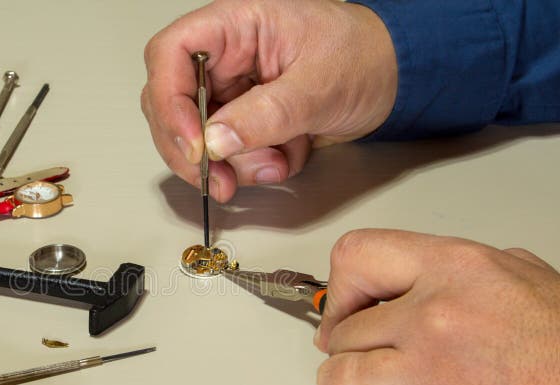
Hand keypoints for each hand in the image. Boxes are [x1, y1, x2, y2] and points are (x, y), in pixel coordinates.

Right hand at [141, 0, 396, 201]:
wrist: (394, 78)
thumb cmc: (365, 56)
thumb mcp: (318, 85)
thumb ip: (265, 114)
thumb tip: (214, 142)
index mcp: (235, 25)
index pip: (171, 55)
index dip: (169, 101)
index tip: (193, 145)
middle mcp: (225, 57)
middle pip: (172, 104)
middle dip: (194, 151)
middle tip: (219, 180)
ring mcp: (232, 90)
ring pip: (199, 138)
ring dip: (233, 164)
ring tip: (277, 161)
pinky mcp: (244, 119)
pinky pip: (229, 154)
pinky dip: (254, 166)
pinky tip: (287, 155)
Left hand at [315, 229, 559, 384]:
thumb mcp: (538, 289)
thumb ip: (474, 276)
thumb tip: (427, 280)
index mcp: (462, 272)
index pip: (357, 257)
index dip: (342, 292)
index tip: (346, 317)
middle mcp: (435, 320)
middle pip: (342, 335)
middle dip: (358, 358)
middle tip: (389, 377)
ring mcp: (424, 384)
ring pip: (336, 383)